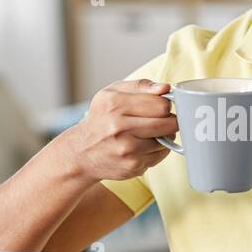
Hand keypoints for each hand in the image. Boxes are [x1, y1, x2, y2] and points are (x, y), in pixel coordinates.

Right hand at [63, 79, 178, 182]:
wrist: (81, 152)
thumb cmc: (101, 118)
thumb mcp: (113, 93)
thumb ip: (141, 86)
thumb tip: (165, 88)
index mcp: (115, 104)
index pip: (161, 105)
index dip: (165, 105)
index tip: (159, 107)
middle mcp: (120, 127)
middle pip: (168, 123)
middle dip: (169, 121)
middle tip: (160, 120)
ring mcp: (127, 149)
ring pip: (167, 140)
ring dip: (164, 136)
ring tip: (146, 134)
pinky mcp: (133, 166)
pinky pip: (160, 155)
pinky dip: (157, 150)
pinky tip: (142, 146)